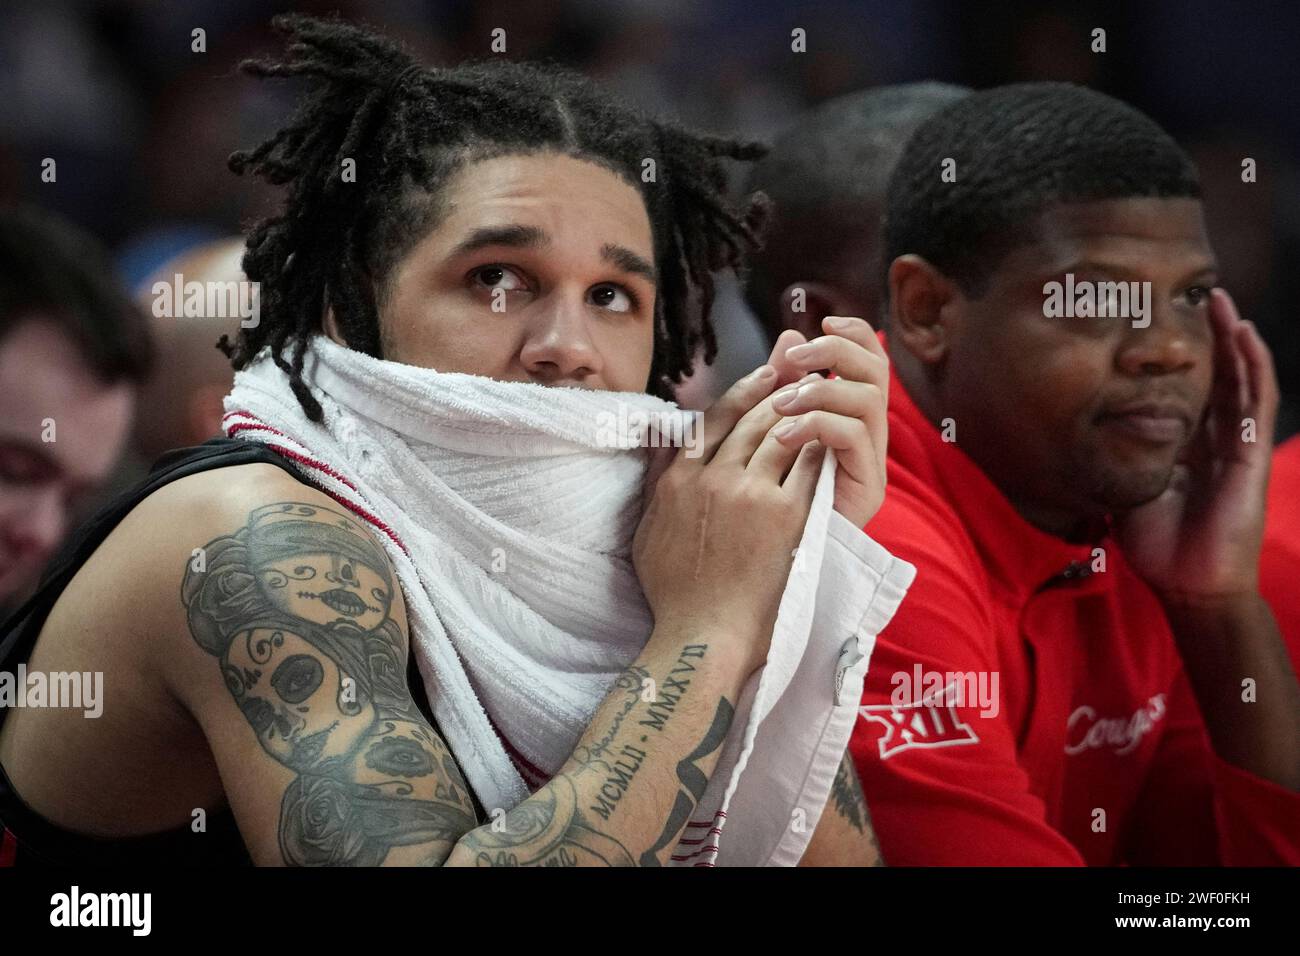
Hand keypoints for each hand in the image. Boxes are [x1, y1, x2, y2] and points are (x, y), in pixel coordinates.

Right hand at [634, 363, 823, 673]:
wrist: (703, 637)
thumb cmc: (674, 595)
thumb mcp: (648, 532)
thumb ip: (657, 480)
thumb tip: (663, 442)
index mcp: (678, 481)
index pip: (714, 419)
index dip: (744, 389)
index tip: (766, 372)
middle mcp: (712, 479)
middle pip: (751, 419)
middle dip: (779, 386)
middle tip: (802, 364)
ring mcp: (750, 495)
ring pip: (780, 435)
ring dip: (803, 409)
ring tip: (822, 392)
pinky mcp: (786, 516)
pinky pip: (809, 467)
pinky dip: (820, 445)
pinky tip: (833, 433)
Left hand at [765, 316, 889, 527]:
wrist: (766, 565)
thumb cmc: (767, 498)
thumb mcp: (770, 429)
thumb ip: (781, 385)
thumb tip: (787, 334)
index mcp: (848, 417)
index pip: (869, 361)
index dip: (852, 334)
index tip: (820, 322)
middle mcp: (867, 435)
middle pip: (875, 373)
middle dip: (835, 353)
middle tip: (795, 359)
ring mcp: (870, 461)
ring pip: (866, 399)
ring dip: (820, 391)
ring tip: (780, 406)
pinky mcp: (867, 486)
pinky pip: (853, 434)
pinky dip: (818, 424)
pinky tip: (785, 435)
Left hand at [1118, 289, 1277, 604]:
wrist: (1189, 586)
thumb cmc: (1157, 547)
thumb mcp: (1124, 490)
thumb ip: (1112, 461)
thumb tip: (1072, 435)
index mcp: (1184, 449)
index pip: (1184, 395)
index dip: (1178, 363)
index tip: (1158, 329)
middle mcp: (1212, 441)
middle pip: (1216, 378)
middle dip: (1209, 338)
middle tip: (1194, 297)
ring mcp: (1235, 445)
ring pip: (1240, 380)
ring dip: (1234, 339)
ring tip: (1221, 301)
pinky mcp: (1249, 454)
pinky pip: (1255, 401)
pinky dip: (1253, 365)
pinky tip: (1245, 334)